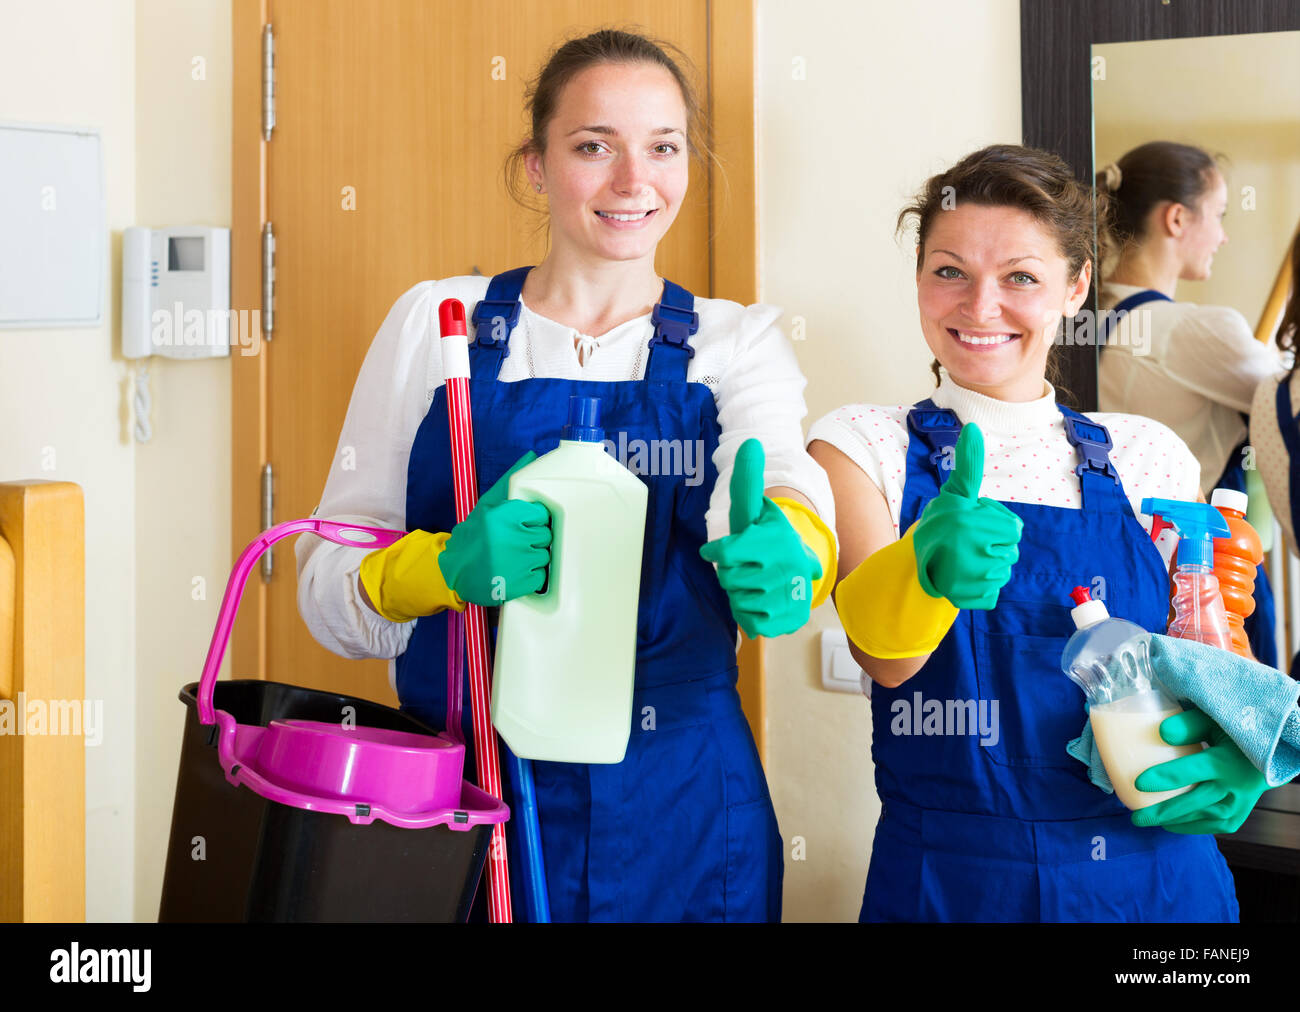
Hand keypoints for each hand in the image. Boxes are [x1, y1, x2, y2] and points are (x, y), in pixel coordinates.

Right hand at [438, 451, 551, 605]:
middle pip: (546, 535)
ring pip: (544, 556)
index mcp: (504, 515)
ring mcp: (515, 563)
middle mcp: (510, 538)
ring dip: (532, 558)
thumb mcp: (488, 504)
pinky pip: (540, 578)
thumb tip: (531, 457)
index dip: (534, 521)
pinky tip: (514, 572)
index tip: (523, 526)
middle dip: (533, 539)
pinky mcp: (517, 584)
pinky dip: (530, 577)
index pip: (542, 514)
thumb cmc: (473, 536)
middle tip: (515, 543)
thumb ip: (511, 481)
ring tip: (513, 557)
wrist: (452, 571)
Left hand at [700, 439, 822, 637]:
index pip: (727, 553)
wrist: (799, 571)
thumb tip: (750, 443)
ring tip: (755, 582)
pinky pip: (749, 622)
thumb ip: (748, 481)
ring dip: (739, 593)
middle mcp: (788, 568)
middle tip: (746, 566)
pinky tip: (760, 601)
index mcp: (778, 540)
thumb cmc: (766, 538)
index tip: (720, 550)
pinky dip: (748, 614)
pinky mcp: (790, 621)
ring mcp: (791, 596)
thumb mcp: (756, 511)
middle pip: (728, 578)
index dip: (718, 553)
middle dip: (731, 573)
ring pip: (737, 600)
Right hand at [911, 424, 1021, 609]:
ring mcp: (969, 578)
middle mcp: (970, 551)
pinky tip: (963, 581)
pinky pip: (992, 594)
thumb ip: (969, 465)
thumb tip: (974, 429)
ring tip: (964, 562)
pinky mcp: (967, 599)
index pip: (1014, 528)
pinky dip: (980, 590)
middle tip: (968, 546)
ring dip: (988, 569)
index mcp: (969, 523)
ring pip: (1003, 572)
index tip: (974, 526)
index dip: (997, 525)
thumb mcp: (954, 495)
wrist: (910, 565)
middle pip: (1011, 551)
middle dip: (994, 548)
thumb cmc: (940, 525)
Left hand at [1130, 707, 1270, 833]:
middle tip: (1135, 816)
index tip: (1138, 783)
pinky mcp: (1238, 817)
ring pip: (1202, 817)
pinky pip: (1212, 826)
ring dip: (1172, 821)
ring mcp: (1239, 805)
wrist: (1264, 756)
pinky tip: (1167, 824)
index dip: (1166, 777)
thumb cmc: (1229, 734)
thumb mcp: (1211, 721)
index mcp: (1227, 760)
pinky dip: (1189, 826)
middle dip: (1163, 811)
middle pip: (1195, 802)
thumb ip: (1188, 725)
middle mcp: (1235, 786)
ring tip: (1144, 820)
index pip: (1193, 770)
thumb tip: (1162, 733)